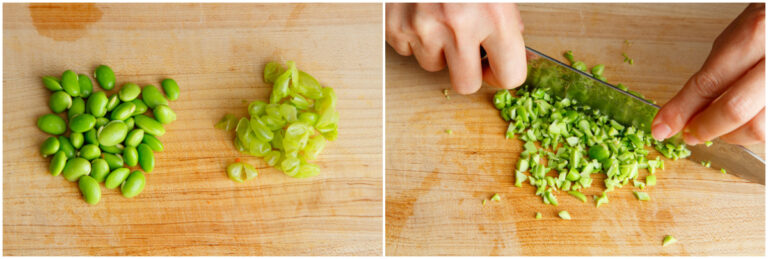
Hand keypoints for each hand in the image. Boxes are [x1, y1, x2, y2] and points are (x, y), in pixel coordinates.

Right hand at [386, 3, 526, 93]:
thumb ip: (507, 22)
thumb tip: (515, 53)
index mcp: (494, 15)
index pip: (509, 75)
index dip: (502, 74)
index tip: (496, 67)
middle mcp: (459, 25)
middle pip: (466, 84)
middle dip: (468, 71)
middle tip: (467, 51)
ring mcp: (422, 28)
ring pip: (433, 67)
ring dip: (438, 50)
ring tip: (439, 18)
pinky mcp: (395, 27)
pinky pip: (407, 49)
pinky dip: (413, 36)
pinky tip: (420, 12)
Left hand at [652, 3, 764, 144]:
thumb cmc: (764, 28)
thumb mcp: (731, 43)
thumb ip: (709, 78)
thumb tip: (680, 115)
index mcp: (754, 38)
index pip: (709, 83)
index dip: (681, 111)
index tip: (662, 127)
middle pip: (735, 110)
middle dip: (705, 128)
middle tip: (691, 133)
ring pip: (759, 129)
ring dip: (732, 135)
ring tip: (721, 126)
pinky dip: (750, 131)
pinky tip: (743, 122)